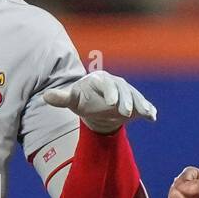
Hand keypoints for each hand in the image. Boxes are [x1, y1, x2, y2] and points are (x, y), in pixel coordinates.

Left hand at [42, 70, 156, 133]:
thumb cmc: (82, 101)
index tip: (111, 102)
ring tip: (145, 113)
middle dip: (125, 100)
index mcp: (100, 79)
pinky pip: (143, 105)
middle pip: (123, 89)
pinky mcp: (135, 103)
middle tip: (126, 112)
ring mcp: (127, 93)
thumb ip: (60, 98)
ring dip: (140, 104)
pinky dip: (149, 110)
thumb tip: (45, 96)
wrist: (95, 108)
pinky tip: (153, 117)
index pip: (106, 83)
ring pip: (135, 97)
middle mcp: (116, 83)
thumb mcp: (70, 100)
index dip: (110, 91)